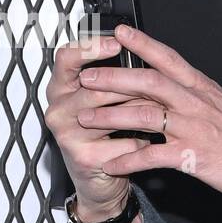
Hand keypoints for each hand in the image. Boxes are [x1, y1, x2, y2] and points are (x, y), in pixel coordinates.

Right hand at [44, 32, 148, 219]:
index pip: (67, 57)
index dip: (91, 48)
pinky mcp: (83, 157)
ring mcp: (67, 134)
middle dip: (131, 85)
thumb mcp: (108, 101)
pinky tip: (149, 143)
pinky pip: (122, 143)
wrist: (102, 180)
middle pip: (94, 86)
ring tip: (162, 112)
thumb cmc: (107, 135)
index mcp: (62, 87)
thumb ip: (116, 79)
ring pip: (108, 114)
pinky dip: (142, 142)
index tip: (117, 42)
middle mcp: (58, 108)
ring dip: (141, 112)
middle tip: (159, 84)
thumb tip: (142, 53)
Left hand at [68, 24, 221, 221]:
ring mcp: (193, 129)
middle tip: (86, 76)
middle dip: (112, 77)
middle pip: (147, 80)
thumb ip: (215, 98)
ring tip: (85, 118)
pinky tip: (111, 163)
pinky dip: (127, 160)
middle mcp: (198, 104)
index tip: (120, 32)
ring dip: (110, 115)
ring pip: (142, 114)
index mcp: (207, 91)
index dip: (143, 43)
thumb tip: (205, 89)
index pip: (170, 59)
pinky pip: (150, 156)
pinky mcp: (192, 157)